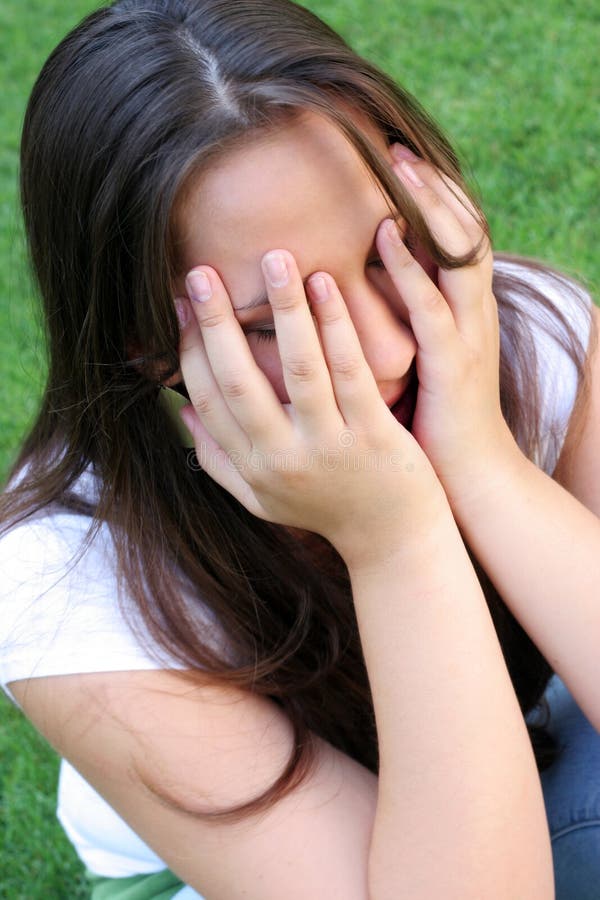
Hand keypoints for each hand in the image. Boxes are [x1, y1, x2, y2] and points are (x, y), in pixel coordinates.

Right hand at [176, 250, 446, 567]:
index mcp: (252, 467)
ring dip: (284, 310)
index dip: (189, 350)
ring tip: (276, 258)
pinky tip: (326, 285)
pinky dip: (337, 326)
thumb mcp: (262, 499)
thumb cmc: (325, 509)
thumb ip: (220, 460)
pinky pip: (351, 371)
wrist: (393, 540)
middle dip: (217, 323)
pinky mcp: (374, 434)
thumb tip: (184, 413)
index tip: (178, 305)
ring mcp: (330, 446)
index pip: (208, 399)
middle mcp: (282, 459)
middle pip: (239, 381)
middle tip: (200, 272)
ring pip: (299, 368)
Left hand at [378, 145, 522, 508]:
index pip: (453, 239)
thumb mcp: (411, 362)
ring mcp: (467, 337)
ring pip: (459, 255)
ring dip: (428, 208)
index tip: (393, 159)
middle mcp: (471, 315)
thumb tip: (343, 296)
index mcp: (460, 313)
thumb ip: (390, 326)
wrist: (465, 480)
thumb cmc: (426, 424)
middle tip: (396, 145)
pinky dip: (413, 269)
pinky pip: (435, 307)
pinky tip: (387, 237)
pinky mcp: (454, 366)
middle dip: (433, 186)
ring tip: (397, 166)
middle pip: (464, 231)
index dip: (430, 197)